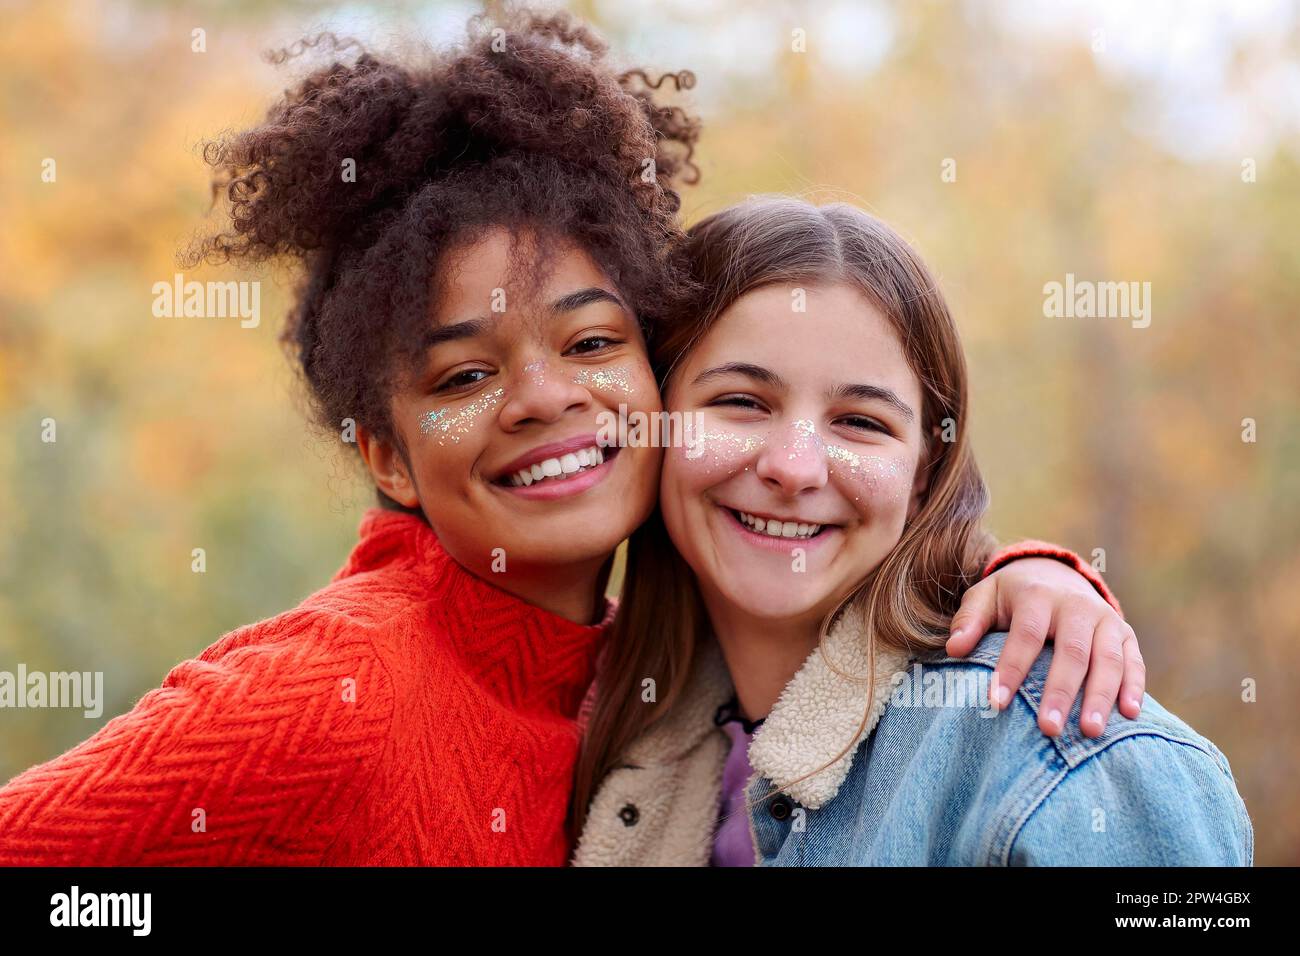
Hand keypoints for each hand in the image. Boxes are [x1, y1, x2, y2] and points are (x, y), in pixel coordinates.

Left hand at [944, 558, 1143, 737]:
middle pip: (1071, 651)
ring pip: (1107, 659)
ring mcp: (1105, 619)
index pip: (1026, 635)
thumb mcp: (986, 597)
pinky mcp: (1125, 633)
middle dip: (1060, 692)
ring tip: (1089, 731)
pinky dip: (1134, 687)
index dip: (1012, 668)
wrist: (1055, 573)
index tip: (996, 703)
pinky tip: (1130, 715)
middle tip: (1048, 729)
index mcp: (1037, 595)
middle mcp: (1076, 605)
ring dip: (1100, 696)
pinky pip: (1134, 661)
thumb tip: (954, 648)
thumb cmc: (1012, 597)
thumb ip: (969, 620)